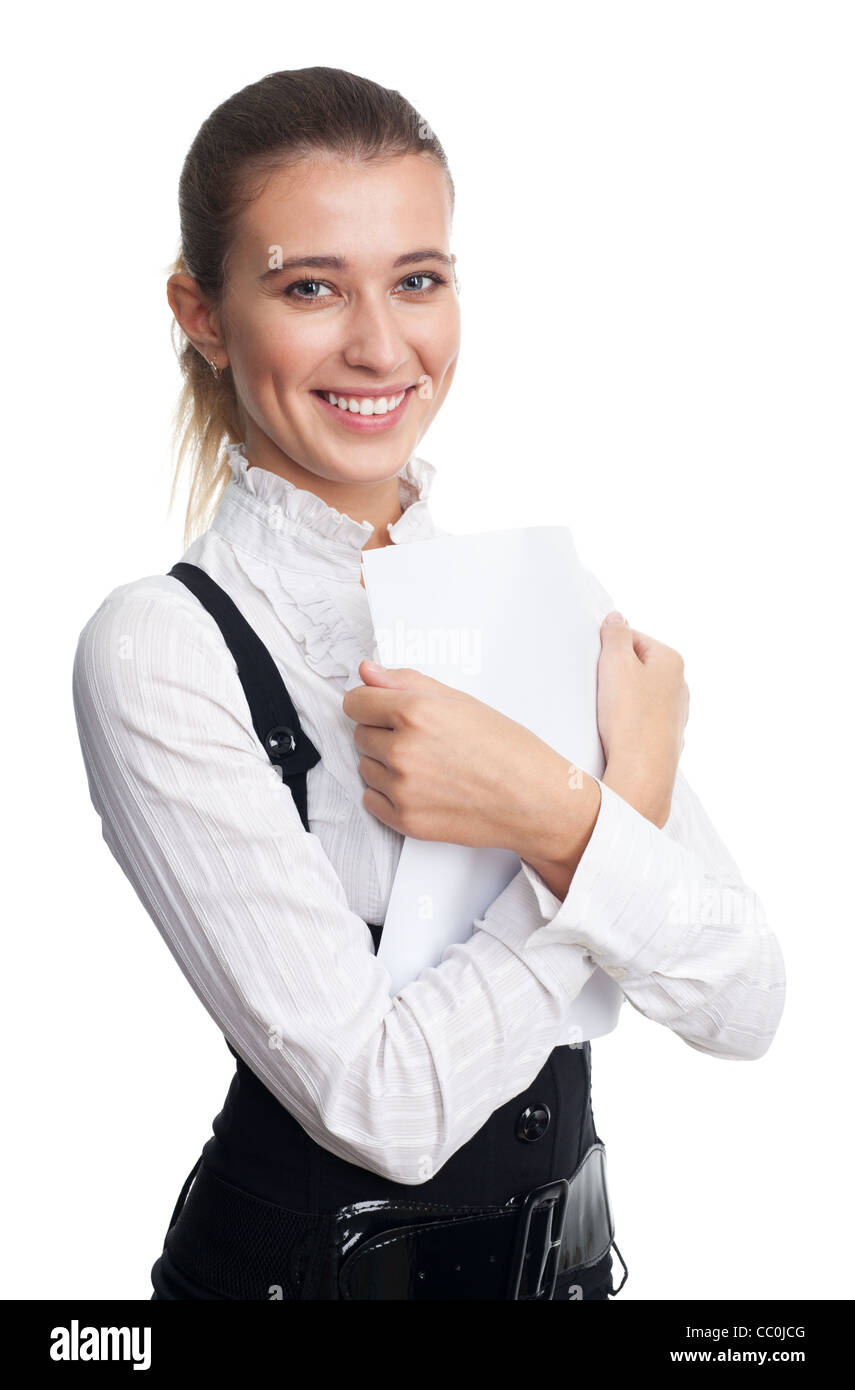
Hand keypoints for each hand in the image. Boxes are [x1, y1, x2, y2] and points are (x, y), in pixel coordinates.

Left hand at [342, 661, 600, 866]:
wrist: (534, 801)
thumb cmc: (506, 748)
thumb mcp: (460, 702)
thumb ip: (406, 683)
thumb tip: (366, 671)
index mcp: (415, 712)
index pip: (355, 701)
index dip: (369, 703)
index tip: (382, 709)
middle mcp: (402, 750)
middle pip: (359, 734)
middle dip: (383, 734)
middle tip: (423, 741)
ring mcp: (402, 788)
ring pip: (365, 767)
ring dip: (385, 765)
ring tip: (428, 766)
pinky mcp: (405, 820)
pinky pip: (372, 800)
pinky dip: (389, 794)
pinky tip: (423, 788)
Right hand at [597, 611, 688, 826]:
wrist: (642, 772)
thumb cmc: (630, 717)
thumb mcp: (615, 664)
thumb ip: (615, 636)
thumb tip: (617, 618)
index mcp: (672, 661)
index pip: (634, 638)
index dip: (610, 647)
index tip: (596, 662)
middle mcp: (680, 687)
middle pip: (638, 667)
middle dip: (616, 674)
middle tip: (599, 687)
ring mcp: (675, 715)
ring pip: (640, 696)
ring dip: (621, 700)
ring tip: (605, 712)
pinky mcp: (664, 739)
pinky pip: (640, 721)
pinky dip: (627, 722)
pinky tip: (615, 732)